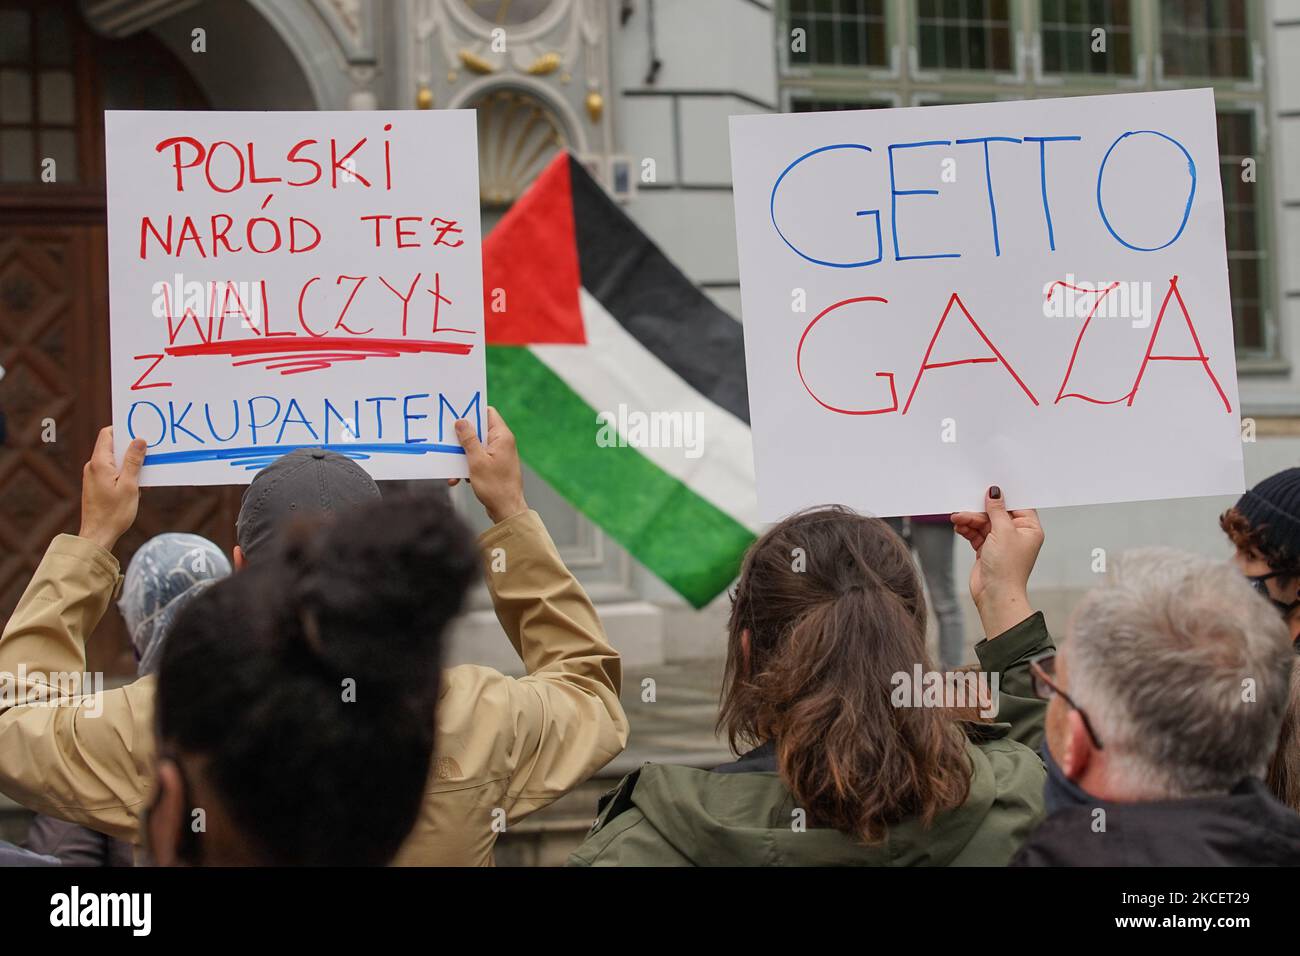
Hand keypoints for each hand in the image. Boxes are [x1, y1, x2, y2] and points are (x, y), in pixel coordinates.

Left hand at [79, 427, 145, 552]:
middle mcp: (93, 467)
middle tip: (149, 451)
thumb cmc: (114, 513)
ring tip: (145, 472)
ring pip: (113, 460)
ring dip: (130, 463)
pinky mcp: (96, 486)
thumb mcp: (129, 485)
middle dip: (130, 447)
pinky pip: (111, 472)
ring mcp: (93, 476)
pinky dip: (124, 473)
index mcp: (99, 463)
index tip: (140, 431)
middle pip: (111, 446)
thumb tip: (139, 440)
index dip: (123, 430)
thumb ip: (133, 461)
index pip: (107, 434)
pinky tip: (137, 485)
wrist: (98, 536)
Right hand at [447, 406, 527, 523]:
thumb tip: (461, 421)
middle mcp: (502, 443)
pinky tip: (458, 479)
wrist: (506, 511)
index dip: (472, 411)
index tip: (456, 413)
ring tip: (452, 467)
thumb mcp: (477, 461)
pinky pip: (477, 460)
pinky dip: (467, 467)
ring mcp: (498, 455)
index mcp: (502, 437)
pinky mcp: (494, 466)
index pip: (488, 413)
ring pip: (475, 447)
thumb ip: (468, 439)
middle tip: (447, 439)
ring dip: (462, 456)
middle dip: (462, 437)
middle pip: (479, 430)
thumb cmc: (495, 487)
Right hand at [950, 486, 1042, 636]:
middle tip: (965, 508)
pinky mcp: (987, 549)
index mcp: (1029, 529)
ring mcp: (1001, 542)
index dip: (1003, 497)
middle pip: (996, 514)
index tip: (988, 489)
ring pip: (983, 523)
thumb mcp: (1003, 532)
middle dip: (980, 512)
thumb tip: (995, 493)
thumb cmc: (1007, 567)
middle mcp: (1017, 534)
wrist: (994, 595)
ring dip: (970, 521)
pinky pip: (976, 533)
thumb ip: (997, 510)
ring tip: (958, 520)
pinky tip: (959, 527)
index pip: (1017, 505)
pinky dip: (967, 529)